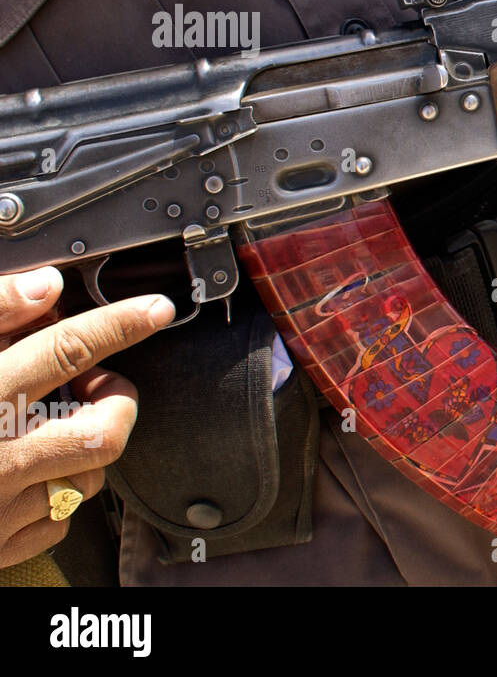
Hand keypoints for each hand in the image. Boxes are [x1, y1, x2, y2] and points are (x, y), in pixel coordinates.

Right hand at [0, 267, 172, 567]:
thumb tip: (43, 288)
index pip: (66, 351)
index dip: (119, 324)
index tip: (154, 310)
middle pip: (103, 430)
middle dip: (115, 402)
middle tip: (94, 383)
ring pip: (87, 478)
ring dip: (85, 447)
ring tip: (52, 423)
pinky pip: (54, 524)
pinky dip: (54, 496)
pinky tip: (25, 473)